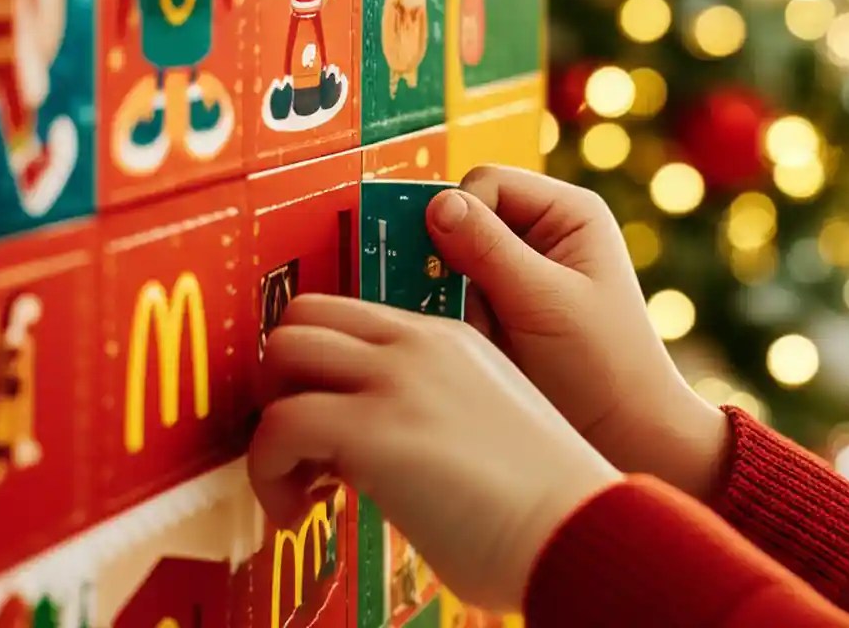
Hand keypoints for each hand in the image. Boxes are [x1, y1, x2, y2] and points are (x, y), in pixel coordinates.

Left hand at [249, 294, 619, 609]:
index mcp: (448, 341)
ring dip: (270, 422)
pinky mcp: (372, 428)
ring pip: (281, 354)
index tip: (324, 424)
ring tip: (298, 481)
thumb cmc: (545, 505)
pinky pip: (276, 428)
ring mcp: (395, 381)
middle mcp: (418, 347)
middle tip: (298, 444)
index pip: (349, 316)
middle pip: (302, 317)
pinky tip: (298, 511)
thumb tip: (372, 453)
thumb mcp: (486, 425)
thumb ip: (430, 414)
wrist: (580, 532)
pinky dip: (267, 473)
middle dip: (281, 380)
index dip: (317, 367)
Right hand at [425, 166, 728, 500]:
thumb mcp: (545, 300)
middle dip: (452, 262)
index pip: (487, 183)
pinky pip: (453, 297)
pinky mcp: (500, 309)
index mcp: (567, 213)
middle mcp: (541, 233)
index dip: (460, 215)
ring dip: (454, 297)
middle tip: (459, 304)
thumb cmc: (603, 365)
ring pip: (449, 262)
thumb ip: (489, 249)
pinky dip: (456, 320)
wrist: (621, 436)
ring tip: (484, 335)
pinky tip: (482, 348)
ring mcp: (517, 272)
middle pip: (462, 219)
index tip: (450, 264)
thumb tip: (437, 204)